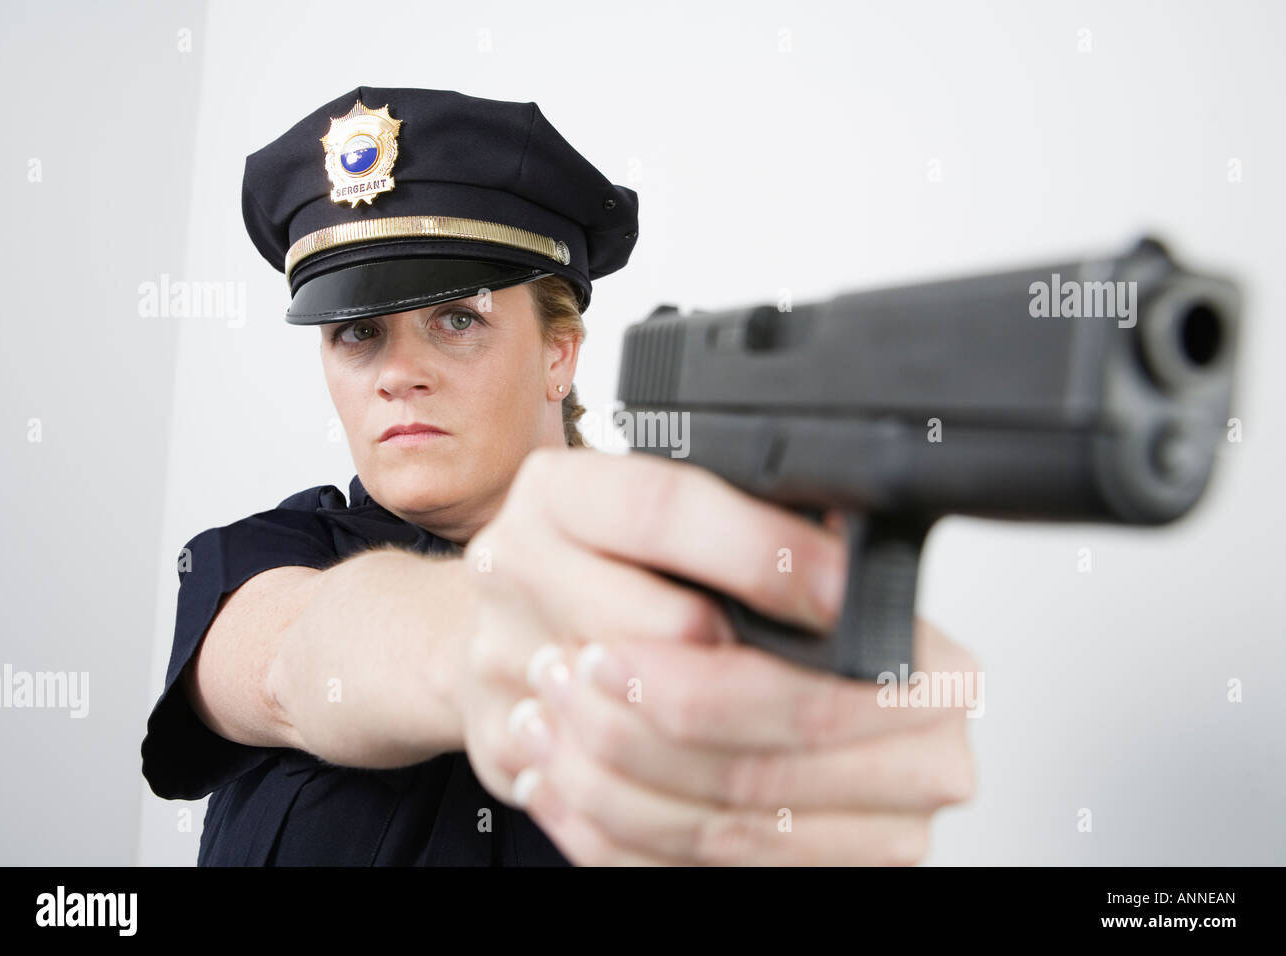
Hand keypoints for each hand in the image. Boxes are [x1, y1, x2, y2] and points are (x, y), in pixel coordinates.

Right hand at [457, 447, 976, 863]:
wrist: (492, 623)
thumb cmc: (589, 562)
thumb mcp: (653, 511)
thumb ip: (737, 519)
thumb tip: (860, 545)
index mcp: (561, 495)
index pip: (667, 510)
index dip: (768, 554)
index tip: (852, 593)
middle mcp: (517, 571)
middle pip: (674, 637)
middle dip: (807, 689)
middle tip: (910, 710)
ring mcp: (501, 670)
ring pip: (657, 750)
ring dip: (782, 773)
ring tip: (871, 771)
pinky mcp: (505, 755)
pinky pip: (614, 825)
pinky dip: (707, 838)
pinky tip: (788, 826)